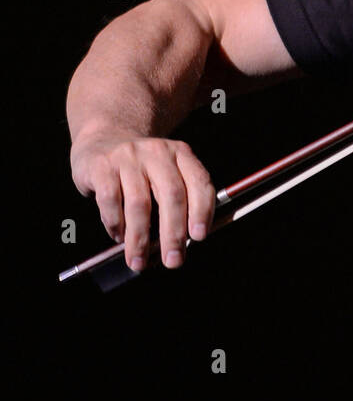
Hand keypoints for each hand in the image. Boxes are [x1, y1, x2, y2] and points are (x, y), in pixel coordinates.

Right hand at [70, 132, 215, 271]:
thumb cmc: (142, 171)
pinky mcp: (102, 166)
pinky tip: (118, 237)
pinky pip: (111, 201)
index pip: (199, 182)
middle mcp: (157, 152)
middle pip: (171, 195)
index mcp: (181, 155)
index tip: (199, 237)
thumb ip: (179, 202)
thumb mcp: (166, 175)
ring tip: (139, 261)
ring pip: (139, 203)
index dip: (203, 210)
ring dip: (140, 238)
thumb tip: (181, 245)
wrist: (103, 139)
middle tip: (173, 261)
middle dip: (173, 233)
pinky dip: (116, 224)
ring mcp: (128, 157)